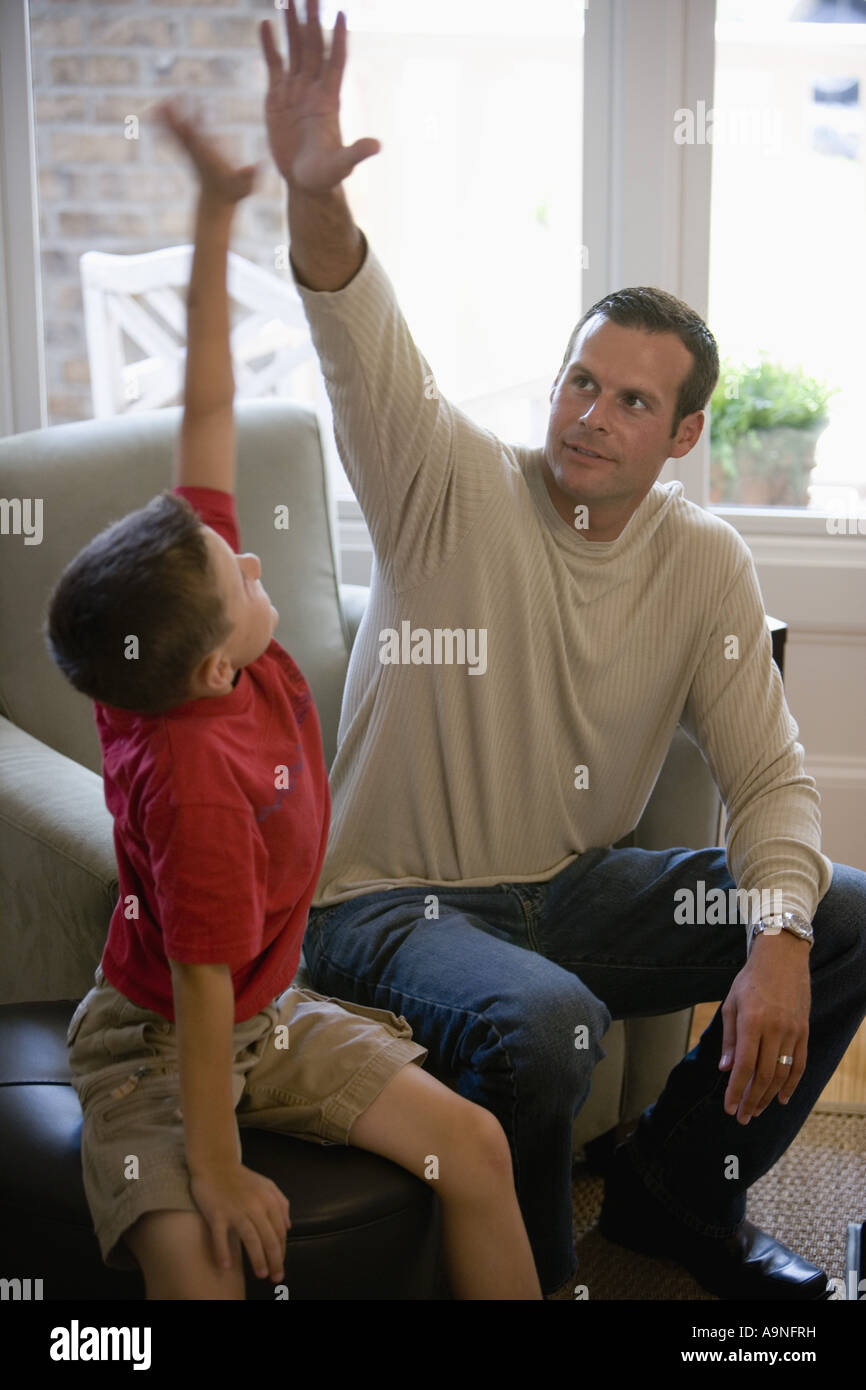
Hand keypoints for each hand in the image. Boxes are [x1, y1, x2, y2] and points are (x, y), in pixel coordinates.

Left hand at [153, 97, 259, 204]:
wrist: (217, 203)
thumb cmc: (234, 192)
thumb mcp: (245, 185)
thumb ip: (251, 174)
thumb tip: (259, 164)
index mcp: (208, 155)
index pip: (199, 137)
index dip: (193, 122)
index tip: (189, 111)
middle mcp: (196, 152)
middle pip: (182, 133)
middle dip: (175, 119)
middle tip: (164, 101)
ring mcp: (190, 152)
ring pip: (175, 133)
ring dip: (165, 119)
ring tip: (155, 104)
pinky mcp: (188, 152)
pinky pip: (174, 136)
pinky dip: (165, 124)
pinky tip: (158, 112)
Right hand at [190, 1162, 290, 1281]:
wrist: (215, 1163)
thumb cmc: (241, 1177)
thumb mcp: (267, 1185)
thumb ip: (281, 1203)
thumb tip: (289, 1226)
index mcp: (268, 1200)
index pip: (279, 1231)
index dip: (282, 1251)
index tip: (280, 1265)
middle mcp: (254, 1206)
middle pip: (269, 1238)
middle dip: (275, 1260)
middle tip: (276, 1277)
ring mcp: (235, 1210)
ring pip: (250, 1239)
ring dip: (257, 1259)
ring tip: (261, 1274)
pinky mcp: (217, 1213)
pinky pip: (221, 1236)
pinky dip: (223, 1251)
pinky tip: (226, 1266)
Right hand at [259, 0, 379, 192]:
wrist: (304, 181)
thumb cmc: (325, 175)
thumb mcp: (341, 165)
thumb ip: (356, 152)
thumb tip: (377, 146)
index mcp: (329, 99)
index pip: (336, 61)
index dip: (339, 38)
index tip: (341, 12)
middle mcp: (313, 89)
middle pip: (314, 46)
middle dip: (312, 20)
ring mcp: (295, 90)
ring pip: (295, 49)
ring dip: (292, 24)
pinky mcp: (277, 97)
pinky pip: (274, 64)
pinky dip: (270, 44)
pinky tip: (266, 23)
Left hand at [718, 932, 809, 1123]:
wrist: (781, 958)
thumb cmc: (750, 980)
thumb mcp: (731, 1004)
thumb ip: (729, 1039)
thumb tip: (725, 1069)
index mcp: (751, 1023)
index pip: (743, 1067)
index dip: (736, 1091)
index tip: (729, 1108)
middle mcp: (774, 1030)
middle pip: (763, 1076)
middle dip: (751, 1100)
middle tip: (742, 1117)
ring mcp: (792, 1032)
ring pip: (782, 1074)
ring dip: (769, 1096)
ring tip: (757, 1110)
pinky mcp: (803, 1032)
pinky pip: (799, 1064)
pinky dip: (792, 1084)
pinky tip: (782, 1098)